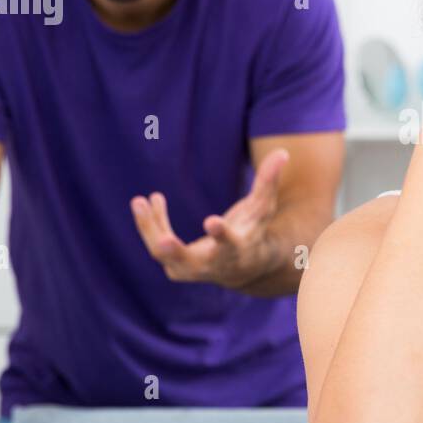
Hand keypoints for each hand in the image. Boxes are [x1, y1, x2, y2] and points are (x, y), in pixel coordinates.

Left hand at [131, 148, 288, 288]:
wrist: (243, 267)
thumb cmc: (254, 231)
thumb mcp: (262, 208)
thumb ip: (269, 182)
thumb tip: (282, 152)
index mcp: (237, 251)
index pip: (229, 246)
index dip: (221, 235)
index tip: (211, 221)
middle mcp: (212, 266)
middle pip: (188, 262)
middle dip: (174, 252)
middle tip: (162, 242)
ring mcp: (191, 270)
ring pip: (164, 254)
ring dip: (150, 229)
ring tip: (139, 201)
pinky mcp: (175, 267)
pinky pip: (157, 245)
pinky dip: (151, 224)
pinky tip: (147, 201)